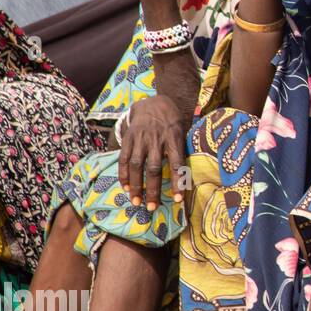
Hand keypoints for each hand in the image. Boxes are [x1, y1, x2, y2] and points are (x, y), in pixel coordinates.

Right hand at [117, 95, 186, 210]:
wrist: (154, 102)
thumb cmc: (172, 123)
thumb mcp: (183, 133)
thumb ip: (181, 152)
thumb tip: (186, 177)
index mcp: (174, 139)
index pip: (177, 164)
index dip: (177, 182)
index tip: (177, 199)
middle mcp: (156, 139)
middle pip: (153, 168)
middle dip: (152, 190)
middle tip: (152, 207)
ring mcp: (140, 138)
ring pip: (136, 165)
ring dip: (136, 186)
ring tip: (136, 201)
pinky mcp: (128, 138)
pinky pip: (123, 158)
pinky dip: (123, 174)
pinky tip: (125, 187)